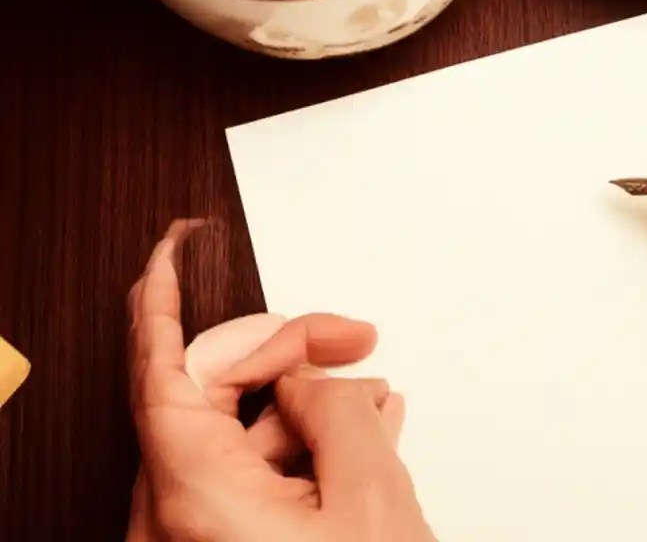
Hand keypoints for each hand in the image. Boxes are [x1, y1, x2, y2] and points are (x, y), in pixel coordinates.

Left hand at [126, 221, 433, 541]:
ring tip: (372, 405)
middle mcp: (171, 518)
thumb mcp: (370, 496)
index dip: (164, 299)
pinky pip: (241, 477)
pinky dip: (294, 450)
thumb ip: (338, 412)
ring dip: (303, 410)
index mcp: (195, 494)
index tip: (174, 250)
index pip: (159, 369)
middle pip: (206, 397)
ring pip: (231, 438)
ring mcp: (188, 537)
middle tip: (348, 340)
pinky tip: (351, 436)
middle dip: (282, 356)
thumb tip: (316, 381)